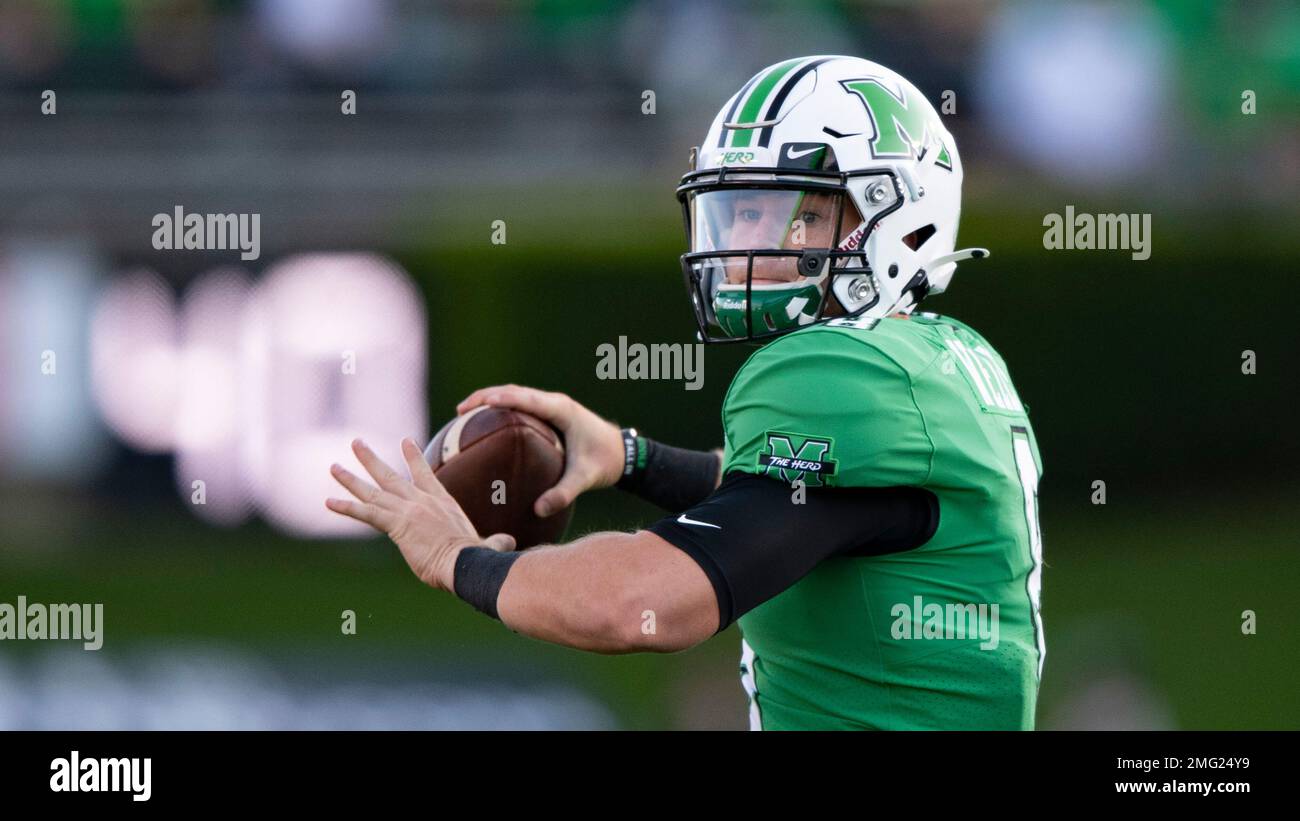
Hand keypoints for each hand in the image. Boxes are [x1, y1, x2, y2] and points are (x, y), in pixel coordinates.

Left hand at [326, 437, 515, 589]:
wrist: (467, 560)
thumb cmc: (478, 557)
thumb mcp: (486, 544)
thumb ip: (495, 541)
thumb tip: (509, 543)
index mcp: (442, 502)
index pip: (424, 473)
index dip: (413, 457)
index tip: (404, 440)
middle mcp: (422, 501)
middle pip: (390, 475)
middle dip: (370, 459)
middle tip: (356, 443)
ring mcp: (408, 510)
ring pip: (373, 490)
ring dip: (350, 478)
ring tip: (334, 466)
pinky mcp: (397, 524)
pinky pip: (366, 513)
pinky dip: (347, 507)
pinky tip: (329, 502)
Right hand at [457, 384, 623, 516]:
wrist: (624, 453)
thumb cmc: (605, 462)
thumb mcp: (586, 479)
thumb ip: (564, 494)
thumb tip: (538, 509)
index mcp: (562, 410)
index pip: (528, 399)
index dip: (503, 398)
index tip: (480, 403)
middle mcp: (555, 403)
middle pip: (515, 391)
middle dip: (486, 396)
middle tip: (460, 410)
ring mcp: (552, 406)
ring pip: (516, 395)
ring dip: (490, 399)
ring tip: (463, 414)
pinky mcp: (550, 414)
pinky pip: (521, 406)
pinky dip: (501, 410)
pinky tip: (484, 425)